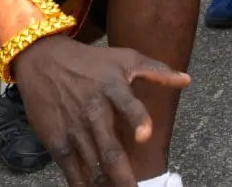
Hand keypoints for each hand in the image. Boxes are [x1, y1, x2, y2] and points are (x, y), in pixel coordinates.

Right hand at [13, 37, 191, 186]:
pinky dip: (83, 185)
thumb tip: (187, 80)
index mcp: (113, 89)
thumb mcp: (125, 58)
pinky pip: (72, 171)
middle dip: (124, 177)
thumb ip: (156, 71)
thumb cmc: (90, 62)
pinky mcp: (57, 143)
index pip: (128, 105)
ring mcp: (74, 131)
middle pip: (111, 150)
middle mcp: (94, 112)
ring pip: (93, 167)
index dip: (138, 120)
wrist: (43, 60)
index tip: (145, 136)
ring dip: (106, 185)